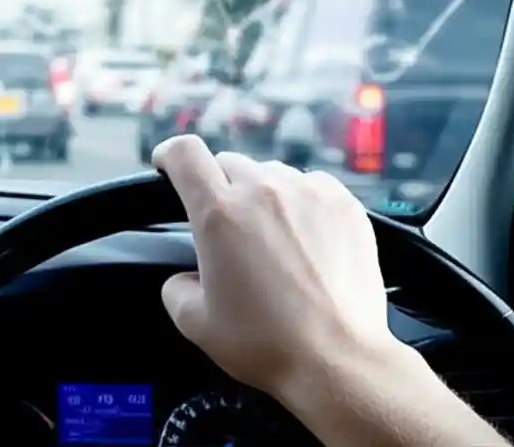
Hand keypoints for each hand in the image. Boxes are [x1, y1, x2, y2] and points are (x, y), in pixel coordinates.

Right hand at [152, 136, 396, 397]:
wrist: (337, 359)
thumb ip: (176, 286)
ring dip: (261, 195)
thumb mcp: (194, 322)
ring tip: (270, 236)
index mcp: (219, 214)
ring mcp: (309, 193)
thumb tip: (186, 277)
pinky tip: (305, 236)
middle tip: (225, 226)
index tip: (168, 166)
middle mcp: (263, 191)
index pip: (185, 153)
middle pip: (228, 163)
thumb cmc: (265, 342)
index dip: (170, 155)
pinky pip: (311, 186)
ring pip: (271, 174)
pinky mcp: (345, 204)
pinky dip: (300, 202)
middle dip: (218, 187)